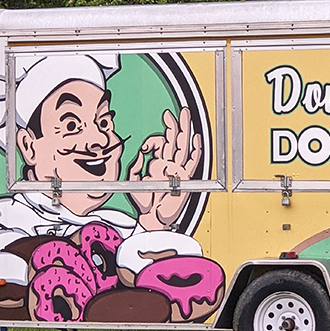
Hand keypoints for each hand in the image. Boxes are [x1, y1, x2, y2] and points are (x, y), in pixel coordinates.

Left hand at [127, 108, 201, 230]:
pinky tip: (196, 138)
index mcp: (159, 164)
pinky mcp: (185, 178)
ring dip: (184, 130)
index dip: (153, 140)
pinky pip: (192, 161)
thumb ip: (135, 167)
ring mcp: (178, 170)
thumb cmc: (144, 204)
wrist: (153, 219)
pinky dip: (195, 150)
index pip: (160, 144)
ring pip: (183, 145)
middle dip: (174, 124)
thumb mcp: (133, 181)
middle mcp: (170, 165)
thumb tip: (138, 155)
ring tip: (186, 115)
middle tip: (174, 112)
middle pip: (174, 140)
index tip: (145, 147)